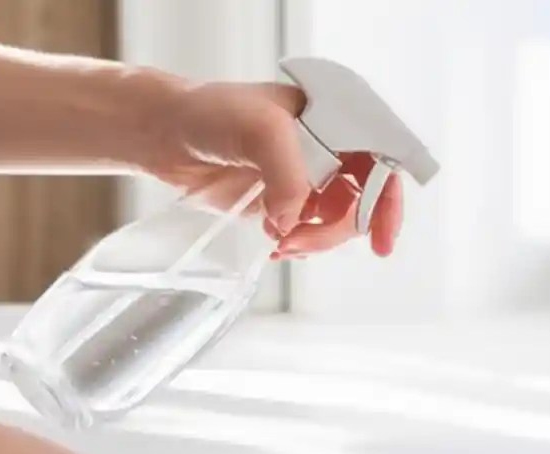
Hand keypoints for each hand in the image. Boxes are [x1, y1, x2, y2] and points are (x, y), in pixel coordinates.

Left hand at [141, 79, 403, 258]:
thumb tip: (295, 220)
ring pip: (337, 223)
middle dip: (336, 230)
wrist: (162, 133)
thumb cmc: (209, 113)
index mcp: (334, 120)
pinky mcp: (286, 203)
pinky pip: (310, 232)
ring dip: (315, 241)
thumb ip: (287, 172)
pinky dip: (299, 244)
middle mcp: (329, 149)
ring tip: (280, 244)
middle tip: (299, 243)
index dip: (387, 199)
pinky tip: (276, 244)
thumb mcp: (258, 129)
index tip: (381, 239)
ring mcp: (308, 178)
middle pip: (361, 201)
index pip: (381, 159)